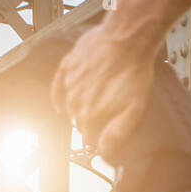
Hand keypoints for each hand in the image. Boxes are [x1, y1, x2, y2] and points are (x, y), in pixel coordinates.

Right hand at [50, 22, 158, 163]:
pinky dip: (58, 99)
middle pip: (80, 125)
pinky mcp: (68, 66)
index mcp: (91, 115)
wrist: (126, 38)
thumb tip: (106, 153)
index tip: (106, 143)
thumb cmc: (133, 72)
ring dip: (78, 113)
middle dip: (91, 128)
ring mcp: (69, 84)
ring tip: (91, 112)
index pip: (90, 140)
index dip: (100, 143)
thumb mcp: (134, 109)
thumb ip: (118, 134)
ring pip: (69, 108)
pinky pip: (57, 88)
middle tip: (103, 125)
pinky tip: (61, 106)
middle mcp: (76, 102)